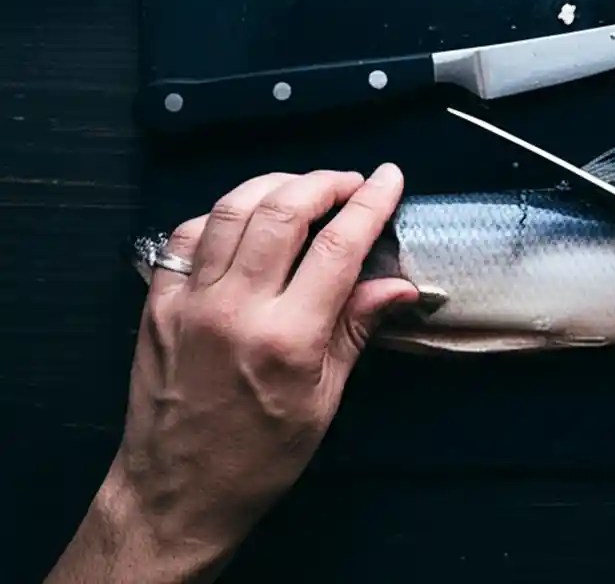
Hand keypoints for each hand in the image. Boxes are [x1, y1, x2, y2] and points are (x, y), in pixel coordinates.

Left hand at [47, 165, 418, 583]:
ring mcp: (188, 301)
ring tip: (304, 189)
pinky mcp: (157, 303)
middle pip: (282, 211)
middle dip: (324, 183)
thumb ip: (356, 330)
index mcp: (287, 339)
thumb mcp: (324, 400)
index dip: (370, 203)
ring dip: (275, 186)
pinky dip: (224, 213)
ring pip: (232, 210)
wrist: (176, 492)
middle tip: (351, 183)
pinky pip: (188, 234)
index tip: (389, 179)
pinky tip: (246, 218)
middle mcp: (235, 309)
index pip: (337, 247)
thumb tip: (400, 284)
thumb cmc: (260, 457)